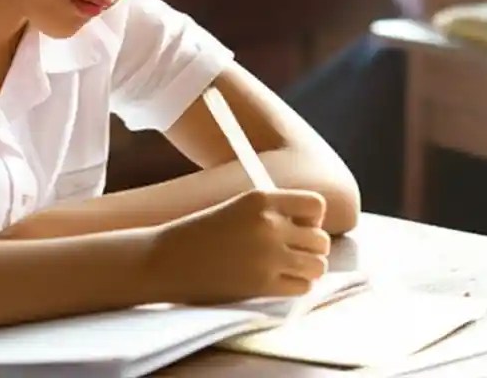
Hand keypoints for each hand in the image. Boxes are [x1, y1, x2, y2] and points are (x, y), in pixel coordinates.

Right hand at [146, 190, 329, 304]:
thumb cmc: (198, 234)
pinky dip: (296, 286)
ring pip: (318, 265)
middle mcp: (269, 225)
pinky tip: (277, 282)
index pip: (316, 205)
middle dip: (310, 248)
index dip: (311, 219)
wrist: (166, 260)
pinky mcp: (263, 284)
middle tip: (291, 253)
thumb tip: (308, 229)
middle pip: (321, 239)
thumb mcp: (235, 209)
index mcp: (260, 199)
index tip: (296, 227)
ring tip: (287, 269)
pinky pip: (303, 287)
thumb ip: (270, 214)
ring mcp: (268, 256)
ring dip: (307, 269)